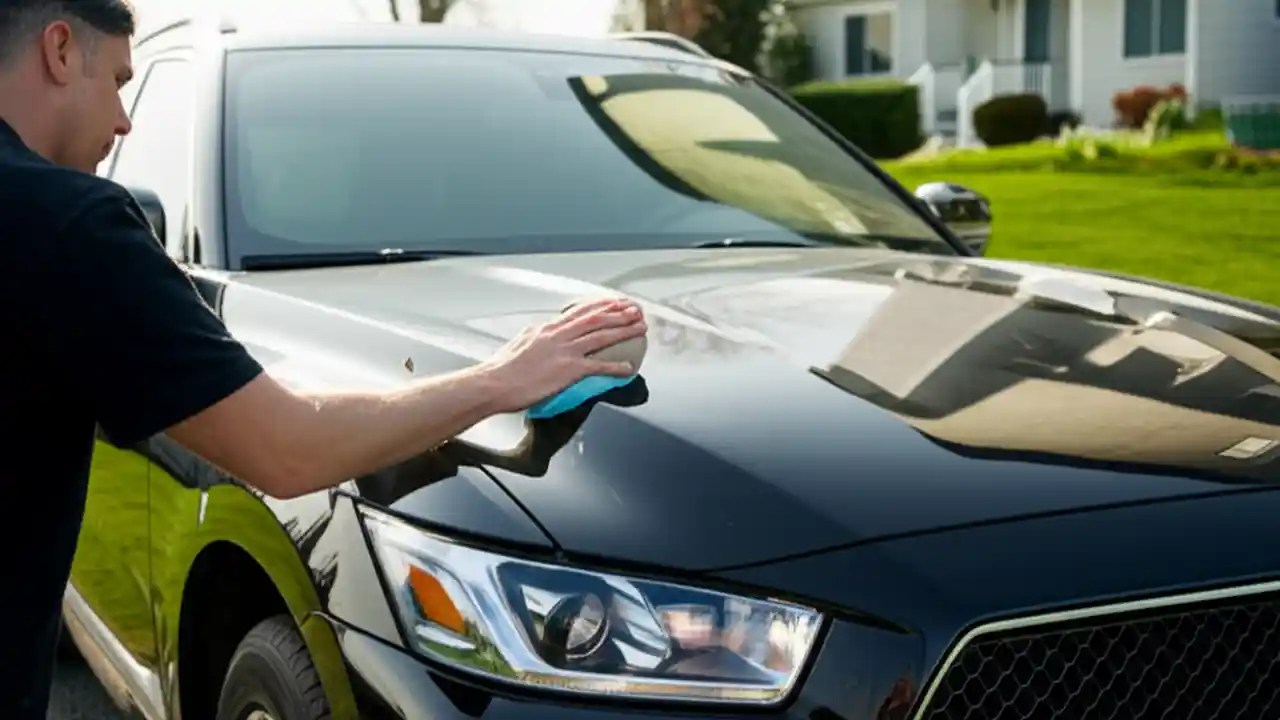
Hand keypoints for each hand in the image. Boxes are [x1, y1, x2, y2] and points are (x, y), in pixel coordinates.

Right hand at [481, 298, 647, 413]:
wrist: (494, 383)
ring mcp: (564, 351)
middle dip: (618, 313)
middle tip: (634, 309)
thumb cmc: (501, 369)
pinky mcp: (568, 370)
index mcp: (546, 328)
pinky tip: (629, 367)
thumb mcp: (519, 343)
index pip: (578, 312)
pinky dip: (616, 366)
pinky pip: (598, 366)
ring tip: (639, 327)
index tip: (614, 303)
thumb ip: (534, 336)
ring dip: (623, 330)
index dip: (600, 306)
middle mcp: (558, 334)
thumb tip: (539, 333)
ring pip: (601, 336)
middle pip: (595, 319)